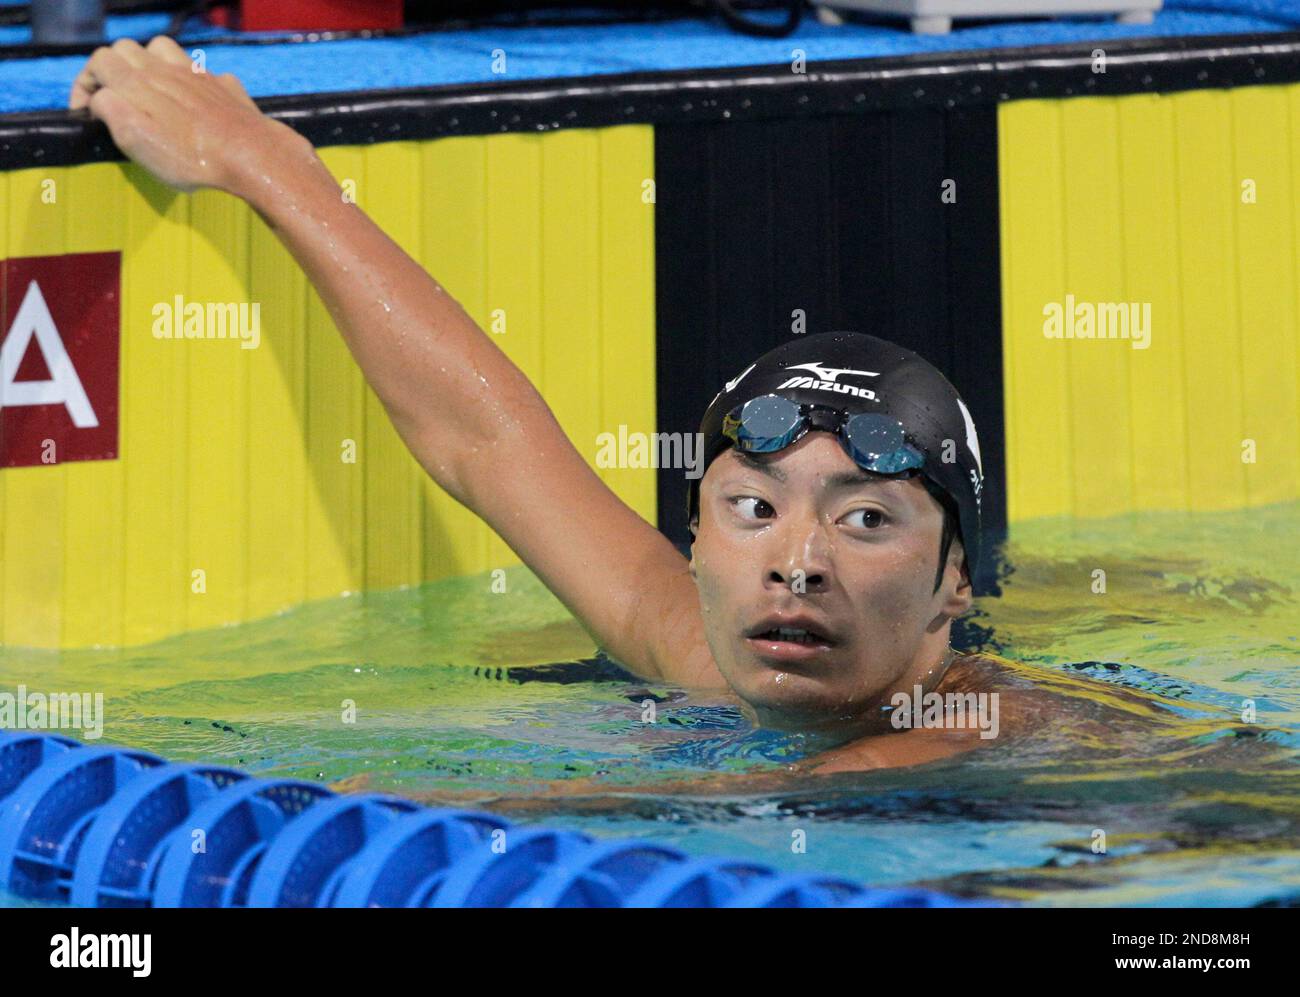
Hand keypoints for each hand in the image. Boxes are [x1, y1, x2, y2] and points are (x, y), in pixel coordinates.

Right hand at [69, 35, 303, 193]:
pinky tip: (192, 101)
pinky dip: (187, 79)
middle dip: (112, 70)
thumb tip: (101, 98)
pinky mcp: (224, 86)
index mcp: (139, 81)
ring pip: (161, 49)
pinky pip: (199, 70)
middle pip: (126, 49)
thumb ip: (111, 111)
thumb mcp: (137, 141)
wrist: (252, 156)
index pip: (98, 61)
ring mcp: (198, 75)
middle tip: (113, 99)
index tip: (86, 111)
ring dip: (147, 63)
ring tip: (147, 90)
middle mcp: (166, 69)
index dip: (84, 84)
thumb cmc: (192, 157)